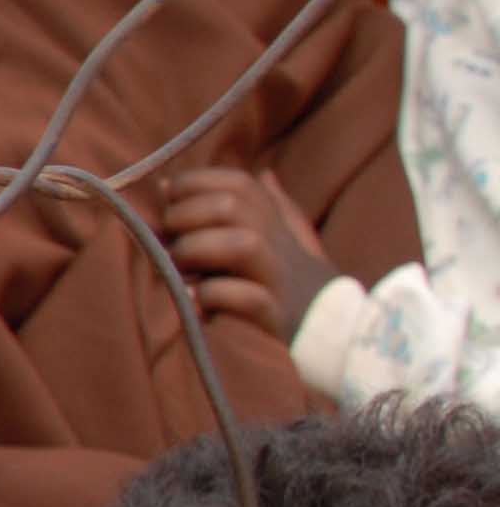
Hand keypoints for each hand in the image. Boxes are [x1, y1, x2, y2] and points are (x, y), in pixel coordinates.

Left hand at [163, 166, 340, 341]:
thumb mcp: (284, 235)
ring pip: (243, 245)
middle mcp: (280, 243)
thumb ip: (260, 206)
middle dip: (187, 217)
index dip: (194, 185)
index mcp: (275, 220)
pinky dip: (215, 296)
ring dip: (199, 251)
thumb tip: (227, 175)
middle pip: (232, 207)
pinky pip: (248, 298)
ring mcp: (281, 280)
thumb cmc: (292, 280)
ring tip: (180, 270)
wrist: (338, 331)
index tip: (169, 203)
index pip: (236, 182)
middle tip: (170, 240)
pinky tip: (194, 301)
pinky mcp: (278, 318)